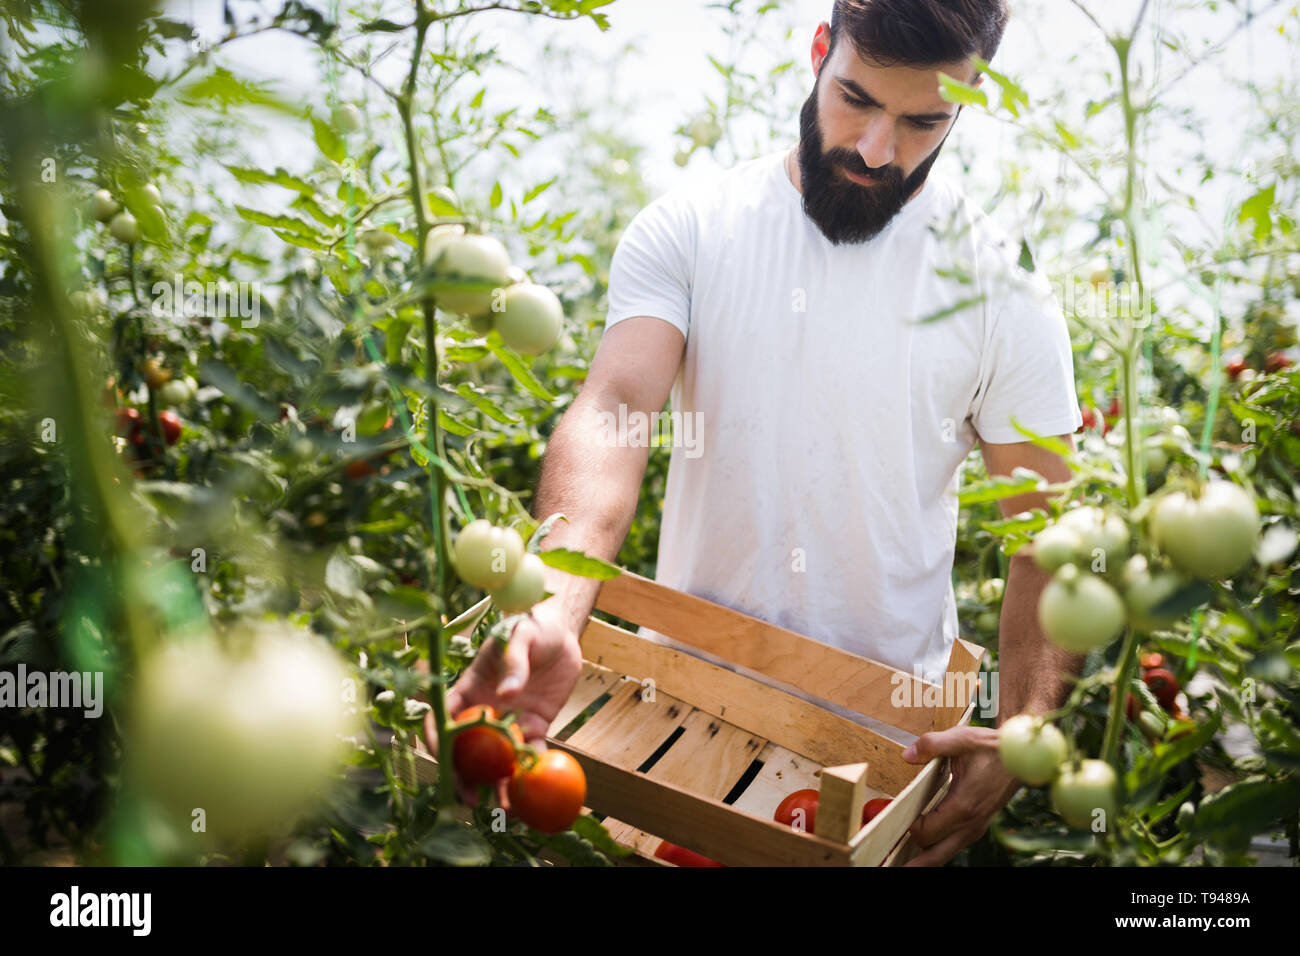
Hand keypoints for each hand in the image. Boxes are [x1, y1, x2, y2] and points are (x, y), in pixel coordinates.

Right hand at [424, 599, 582, 801]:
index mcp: (469, 687)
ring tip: (502, 808)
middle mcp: (484, 709)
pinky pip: (528, 753)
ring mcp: (508, 720)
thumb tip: (506, 695)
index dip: (438, 739)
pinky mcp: (533, 725)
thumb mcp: (520, 634)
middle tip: (470, 798)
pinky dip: (528, 773)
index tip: (442, 759)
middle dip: (463, 775)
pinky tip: (529, 791)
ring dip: (496, 784)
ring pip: (496, 758)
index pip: (443, 716)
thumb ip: (513, 661)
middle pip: (466, 747)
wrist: (562, 631)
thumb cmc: (531, 625)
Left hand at [898, 725, 1020, 866]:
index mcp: (963, 806)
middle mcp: (970, 824)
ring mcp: (975, 828)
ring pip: (945, 854)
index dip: (907, 828)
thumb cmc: (991, 749)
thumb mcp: (961, 739)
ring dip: (924, 857)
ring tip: (901, 861)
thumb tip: (908, 755)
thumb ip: (931, 745)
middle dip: (912, 862)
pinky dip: (936, 849)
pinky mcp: (977, 827)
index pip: (926, 833)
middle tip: (889, 864)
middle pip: (935, 856)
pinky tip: (921, 846)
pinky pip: (953, 846)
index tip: (894, 819)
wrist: (1021, 756)